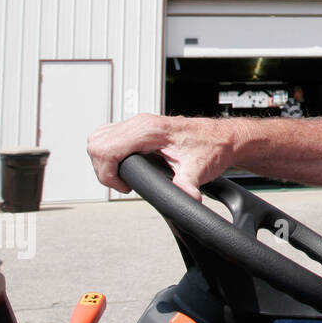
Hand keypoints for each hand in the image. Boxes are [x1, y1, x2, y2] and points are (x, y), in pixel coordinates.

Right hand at [87, 113, 239, 201]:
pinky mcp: (140, 127)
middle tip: (123, 184)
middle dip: (103, 169)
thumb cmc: (212, 148)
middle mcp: (141, 122)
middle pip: (97, 143)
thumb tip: (188, 200)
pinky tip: (124, 165)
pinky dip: (109, 152)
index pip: (105, 149)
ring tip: (122, 177)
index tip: (125, 186)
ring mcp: (139, 123)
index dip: (107, 173)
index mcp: (149, 130)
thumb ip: (188, 185)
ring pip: (100, 138)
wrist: (224, 138)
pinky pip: (110, 135)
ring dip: (103, 160)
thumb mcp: (199, 170)